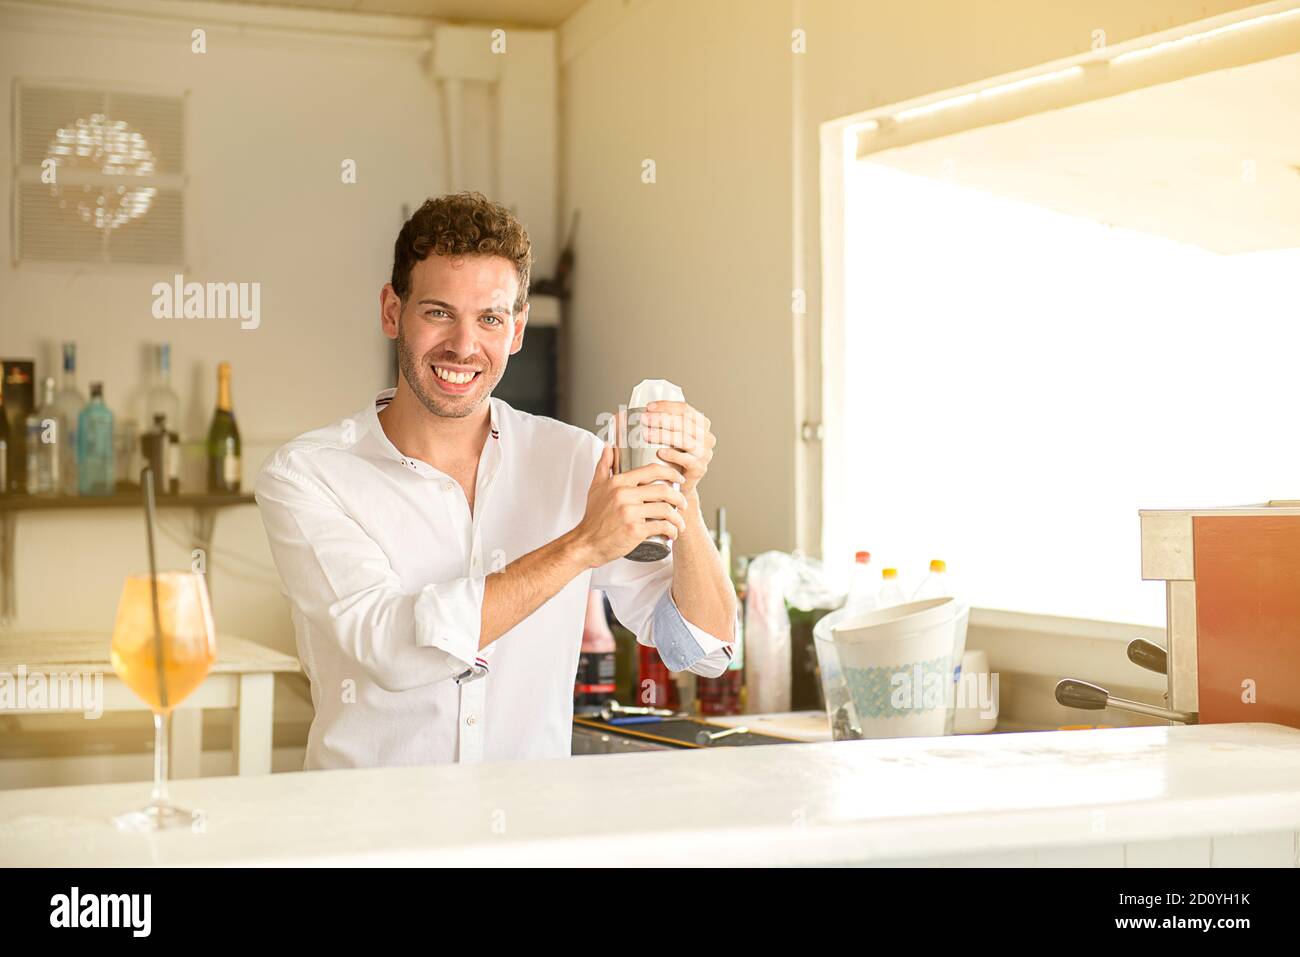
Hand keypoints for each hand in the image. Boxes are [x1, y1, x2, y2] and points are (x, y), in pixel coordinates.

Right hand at [573, 444, 688, 566]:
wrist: (586, 543)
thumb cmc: (593, 518)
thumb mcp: (596, 487)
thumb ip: (603, 466)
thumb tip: (608, 447)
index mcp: (619, 482)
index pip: (652, 470)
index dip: (671, 472)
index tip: (679, 479)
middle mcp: (624, 495)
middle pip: (663, 490)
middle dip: (679, 497)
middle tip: (683, 503)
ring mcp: (630, 513)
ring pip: (665, 509)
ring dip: (678, 517)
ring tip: (680, 522)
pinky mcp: (634, 530)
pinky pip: (661, 526)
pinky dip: (672, 530)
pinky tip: (673, 533)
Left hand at [639, 400, 714, 495]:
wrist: (678, 485)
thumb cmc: (670, 458)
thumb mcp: (667, 437)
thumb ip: (656, 424)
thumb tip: (622, 414)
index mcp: (700, 424)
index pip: (685, 409)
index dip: (667, 406)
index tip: (648, 408)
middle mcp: (706, 436)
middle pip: (684, 423)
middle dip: (662, 419)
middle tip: (644, 420)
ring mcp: (704, 453)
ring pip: (685, 440)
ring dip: (665, 435)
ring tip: (647, 435)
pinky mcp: (700, 468)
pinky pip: (687, 459)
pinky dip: (673, 454)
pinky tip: (660, 452)